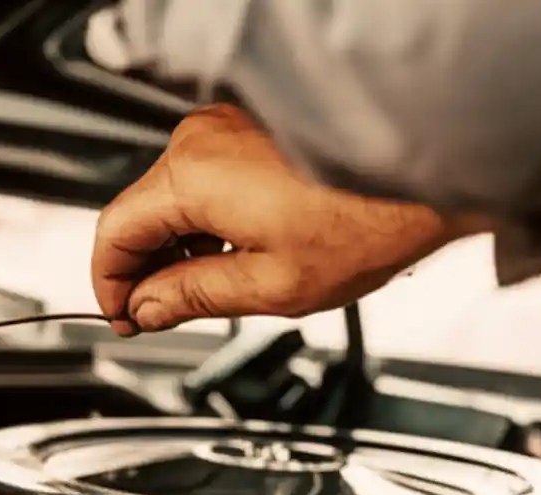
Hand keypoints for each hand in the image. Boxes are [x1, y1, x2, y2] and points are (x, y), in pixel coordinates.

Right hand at [92, 104, 482, 334]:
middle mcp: (200, 141)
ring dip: (174, 247)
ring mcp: (225, 130)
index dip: (109, 286)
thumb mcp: (270, 285)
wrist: (431, 174)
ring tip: (202, 292)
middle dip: (143, 270)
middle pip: (139, 212)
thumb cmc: (369, 221)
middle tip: (158, 316)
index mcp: (193, 176)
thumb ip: (193, 297)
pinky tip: (227, 255)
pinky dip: (202, 222)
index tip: (123, 317)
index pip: (113, 232)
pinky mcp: (249, 131)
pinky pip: (201, 181)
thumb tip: (149, 309)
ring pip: (169, 198)